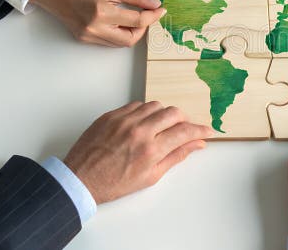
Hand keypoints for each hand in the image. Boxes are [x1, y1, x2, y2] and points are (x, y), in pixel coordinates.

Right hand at [30, 0, 164, 46]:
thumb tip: (153, 3)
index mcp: (102, 13)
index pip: (137, 21)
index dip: (152, 15)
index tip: (160, 9)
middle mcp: (95, 29)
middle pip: (130, 39)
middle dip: (142, 29)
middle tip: (147, 16)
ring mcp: (89, 36)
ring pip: (119, 43)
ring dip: (131, 32)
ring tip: (134, 18)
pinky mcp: (84, 39)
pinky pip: (108, 41)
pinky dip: (118, 34)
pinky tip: (120, 22)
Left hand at [63, 102, 212, 203]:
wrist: (81, 179)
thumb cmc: (115, 183)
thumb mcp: (151, 176)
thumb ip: (176, 156)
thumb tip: (196, 144)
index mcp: (151, 150)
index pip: (185, 132)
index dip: (200, 130)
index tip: (207, 131)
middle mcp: (139, 131)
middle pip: (173, 112)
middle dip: (184, 119)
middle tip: (183, 128)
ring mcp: (124, 120)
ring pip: (155, 105)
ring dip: (164, 114)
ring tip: (161, 126)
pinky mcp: (111, 115)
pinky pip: (136, 104)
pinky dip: (144, 112)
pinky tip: (142, 124)